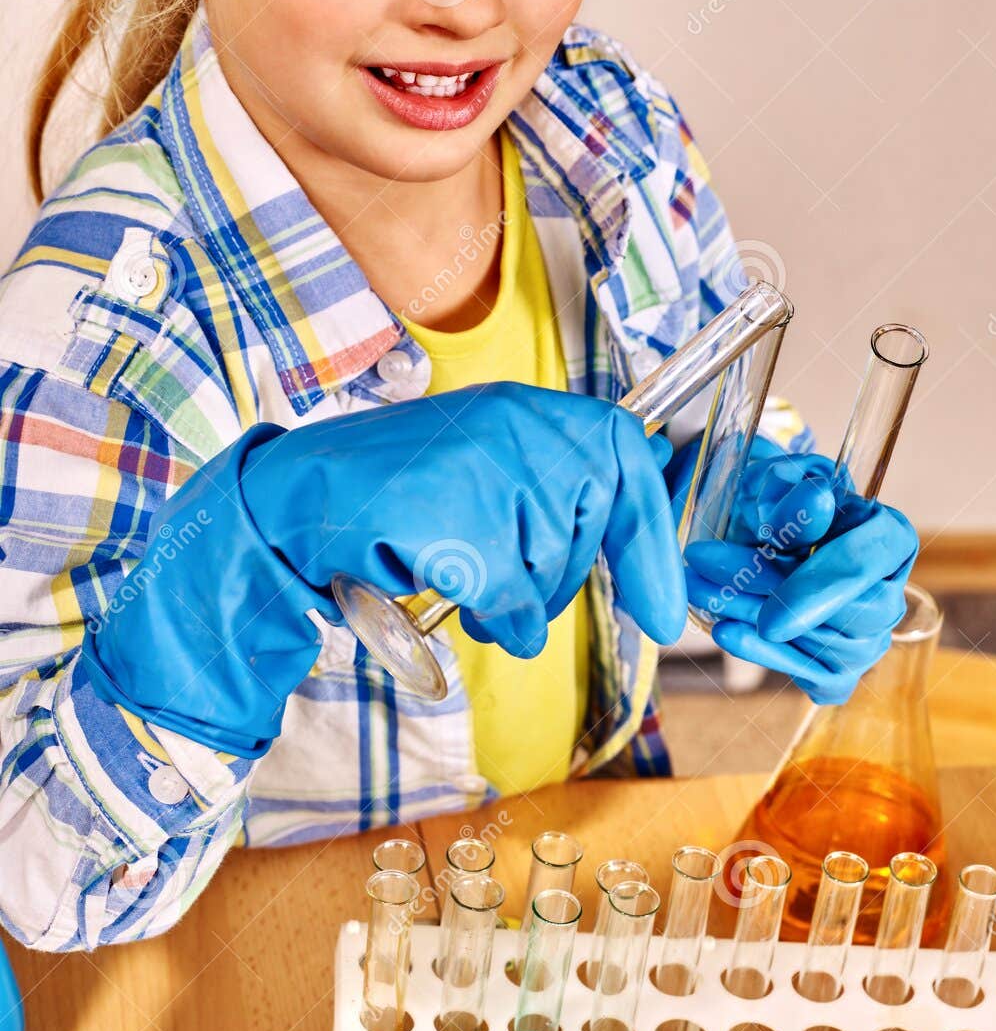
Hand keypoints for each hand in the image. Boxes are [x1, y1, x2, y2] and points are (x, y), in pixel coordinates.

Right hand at [82, 384, 685, 755]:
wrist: (294, 499)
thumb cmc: (395, 494)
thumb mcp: (485, 470)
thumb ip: (558, 491)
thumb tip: (650, 538)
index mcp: (526, 409)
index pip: (624, 455)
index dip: (652, 536)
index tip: (667, 609)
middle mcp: (513, 425)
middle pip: (586, 531)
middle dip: (556, 582)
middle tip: (510, 590)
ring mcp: (481, 467)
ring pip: (548, 573)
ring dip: (517, 606)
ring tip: (467, 586)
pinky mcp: (450, 517)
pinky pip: (508, 599)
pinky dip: (492, 621)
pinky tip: (462, 610)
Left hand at [684, 449, 917, 703]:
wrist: (751, 533)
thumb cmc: (774, 503)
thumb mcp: (779, 482)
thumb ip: (795, 493)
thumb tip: (815, 501)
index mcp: (890, 538)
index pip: (869, 564)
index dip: (823, 585)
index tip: (771, 612)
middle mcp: (889, 597)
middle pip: (846, 613)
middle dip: (770, 594)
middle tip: (703, 566)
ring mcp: (868, 641)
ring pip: (820, 644)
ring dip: (750, 615)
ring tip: (698, 587)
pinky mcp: (838, 672)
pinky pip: (807, 672)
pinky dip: (762, 654)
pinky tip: (726, 630)